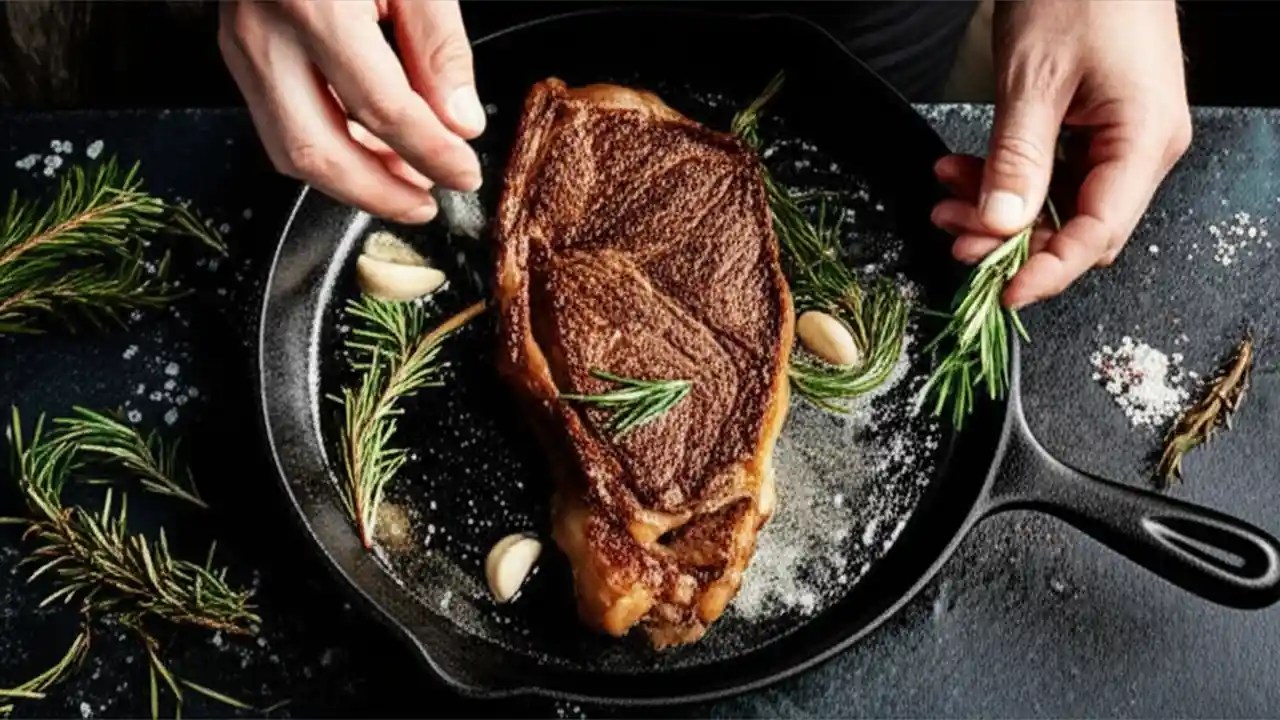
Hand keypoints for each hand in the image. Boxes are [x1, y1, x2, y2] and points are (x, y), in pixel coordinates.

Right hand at [219, 0, 484, 223]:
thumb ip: (440, 47)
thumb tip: (458, 124)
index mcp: (315, 3)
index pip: (383, 110)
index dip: (431, 155)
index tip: (465, 174)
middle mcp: (264, 30)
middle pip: (317, 150)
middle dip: (378, 194)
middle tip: (428, 204)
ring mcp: (238, 40)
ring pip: (287, 145)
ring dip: (351, 178)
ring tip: (406, 181)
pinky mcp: (236, 45)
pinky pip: (278, 118)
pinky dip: (329, 144)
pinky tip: (371, 146)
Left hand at [930, 0, 1191, 307]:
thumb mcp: (1034, 80)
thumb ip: (1017, 160)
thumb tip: (1000, 227)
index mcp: (1143, 140)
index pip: (1096, 235)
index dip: (1046, 272)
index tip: (999, 295)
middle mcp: (1142, 147)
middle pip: (1077, 226)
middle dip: (1010, 238)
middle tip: (950, 232)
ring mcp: (1122, 137)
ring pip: (1057, 203)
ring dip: (998, 207)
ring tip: (944, 196)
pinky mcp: (1097, 125)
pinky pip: (1052, 173)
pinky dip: (1005, 177)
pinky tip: (961, 171)